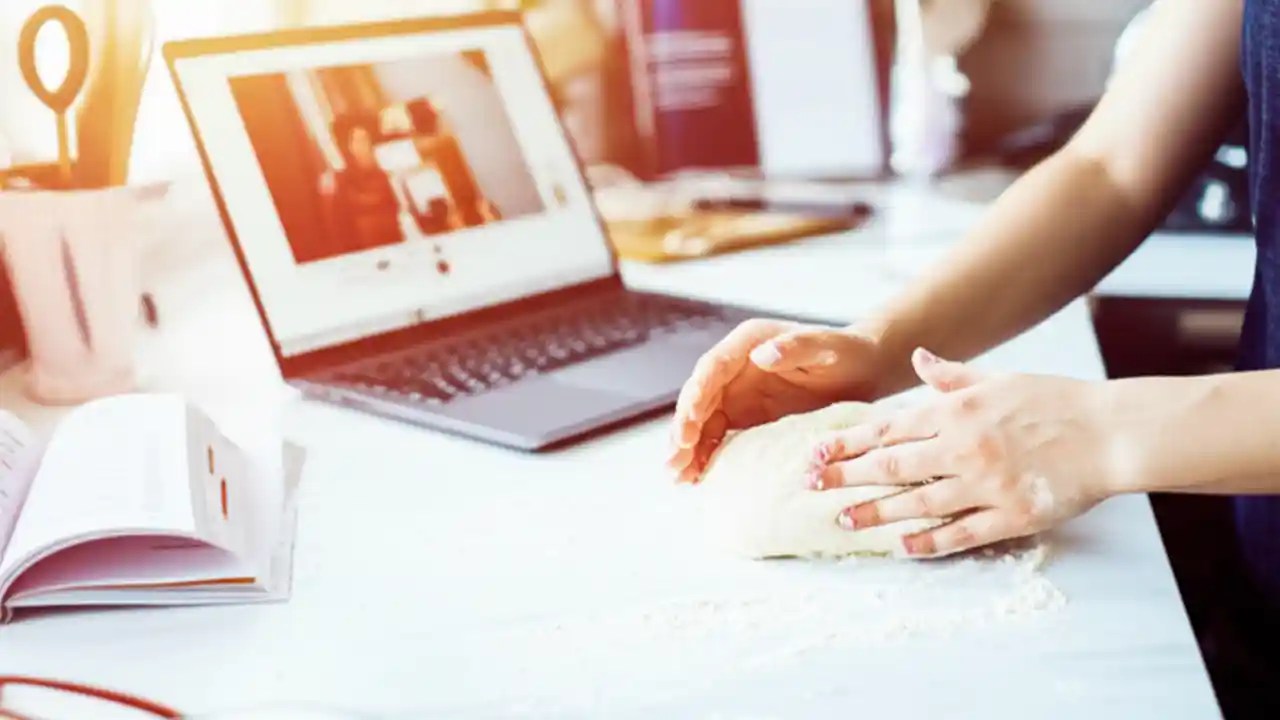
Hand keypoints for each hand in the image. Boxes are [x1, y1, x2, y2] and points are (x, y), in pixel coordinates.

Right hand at [668, 319, 886, 482]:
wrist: (863, 370)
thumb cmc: (847, 353)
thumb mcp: (826, 347)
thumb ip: (796, 347)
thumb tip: (761, 356)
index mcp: (747, 343)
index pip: (712, 368)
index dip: (697, 394)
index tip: (688, 421)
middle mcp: (735, 367)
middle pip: (699, 396)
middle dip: (684, 428)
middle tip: (675, 459)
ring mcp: (736, 392)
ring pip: (701, 420)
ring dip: (686, 447)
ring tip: (677, 476)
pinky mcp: (744, 415)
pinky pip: (717, 436)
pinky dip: (704, 454)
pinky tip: (694, 476)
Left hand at [809, 348, 1121, 556]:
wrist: (1111, 431)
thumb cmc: (1055, 401)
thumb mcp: (999, 379)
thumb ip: (952, 377)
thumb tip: (918, 358)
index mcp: (957, 411)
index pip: (889, 428)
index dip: (849, 442)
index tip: (817, 452)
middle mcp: (964, 446)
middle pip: (891, 466)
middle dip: (847, 477)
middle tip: (811, 487)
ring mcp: (986, 483)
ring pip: (918, 502)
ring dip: (877, 513)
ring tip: (846, 521)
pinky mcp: (1012, 514)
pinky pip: (961, 533)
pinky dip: (929, 542)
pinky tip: (902, 547)